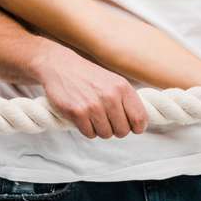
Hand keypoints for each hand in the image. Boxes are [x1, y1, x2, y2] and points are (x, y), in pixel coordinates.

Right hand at [32, 42, 148, 138]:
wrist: (60, 66)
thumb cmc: (90, 77)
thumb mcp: (114, 82)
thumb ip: (128, 101)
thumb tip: (140, 124)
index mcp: (122, 88)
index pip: (139, 119)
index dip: (137, 127)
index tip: (132, 127)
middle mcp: (110, 96)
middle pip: (123, 131)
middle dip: (116, 130)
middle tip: (108, 121)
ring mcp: (93, 105)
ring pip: (106, 134)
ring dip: (101, 130)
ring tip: (95, 118)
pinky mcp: (77, 112)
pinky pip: (90, 134)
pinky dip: (87, 130)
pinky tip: (84, 118)